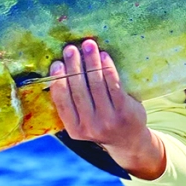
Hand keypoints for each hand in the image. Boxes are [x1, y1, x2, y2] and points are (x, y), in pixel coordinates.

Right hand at [49, 39, 163, 177]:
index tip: (56, 63)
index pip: (62, 102)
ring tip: (88, 45)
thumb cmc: (101, 124)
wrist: (129, 140)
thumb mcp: (82, 123)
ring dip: (91, 62)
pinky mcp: (124, 111)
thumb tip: (57, 73)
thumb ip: (71, 105)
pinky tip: (104, 56)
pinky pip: (114, 85)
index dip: (58, 81)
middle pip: (79, 90)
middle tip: (70, 48)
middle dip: (74, 66)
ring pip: (96, 84)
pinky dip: (108, 68)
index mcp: (74, 129)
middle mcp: (90, 126)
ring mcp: (108, 119)